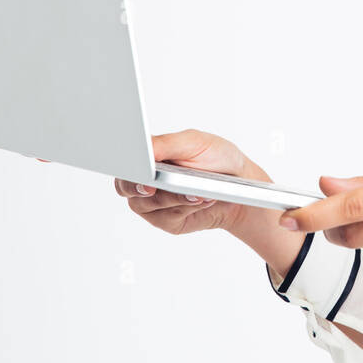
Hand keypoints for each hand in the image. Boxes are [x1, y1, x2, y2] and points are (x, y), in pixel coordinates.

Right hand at [113, 129, 271, 235]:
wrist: (240, 184)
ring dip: (174, 197)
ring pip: (150, 204)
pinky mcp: (167, 221)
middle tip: (153, 186)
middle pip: (127, 188)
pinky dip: (187, 206)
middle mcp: (144, 181)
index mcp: (146, 157)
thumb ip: (166, 144)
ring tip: (197, 190)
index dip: (124, 167)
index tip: (136, 169)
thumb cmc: (216, 158)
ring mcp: (153, 204)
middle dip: (141, 187)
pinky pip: (169, 216)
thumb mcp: (194, 142)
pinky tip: (202, 199)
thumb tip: (143, 146)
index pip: (122, 162)